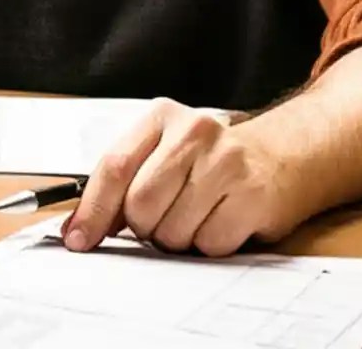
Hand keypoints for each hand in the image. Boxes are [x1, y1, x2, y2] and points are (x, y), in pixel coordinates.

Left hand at [62, 98, 298, 256]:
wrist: (284, 154)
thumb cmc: (211, 160)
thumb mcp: (163, 153)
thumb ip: (121, 184)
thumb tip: (80, 228)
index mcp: (162, 117)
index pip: (114, 166)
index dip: (92, 210)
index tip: (78, 238)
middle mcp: (194, 133)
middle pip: (140, 204)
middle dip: (143, 226)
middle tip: (160, 220)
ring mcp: (227, 162)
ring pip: (172, 230)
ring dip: (176, 238)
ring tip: (195, 216)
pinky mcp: (254, 195)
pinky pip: (209, 243)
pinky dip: (208, 244)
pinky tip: (220, 220)